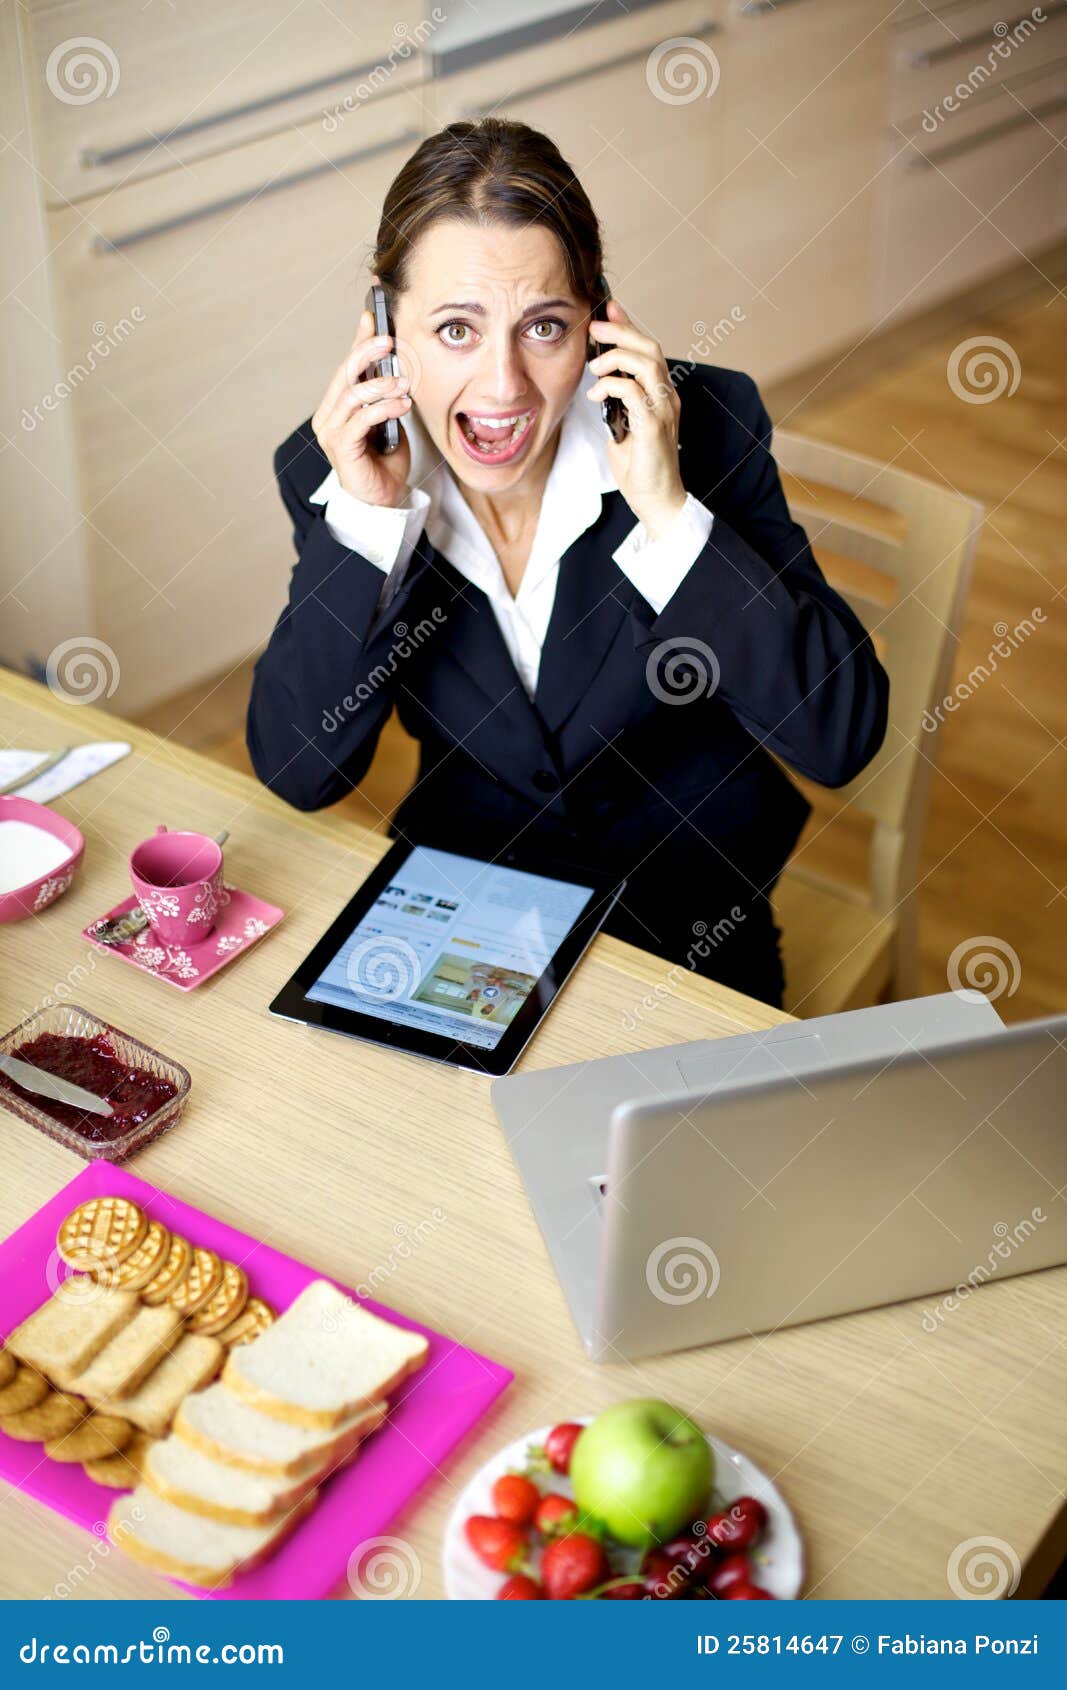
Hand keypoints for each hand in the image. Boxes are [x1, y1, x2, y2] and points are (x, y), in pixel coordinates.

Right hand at [311, 308, 412, 507]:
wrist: (382, 501)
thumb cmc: (385, 461)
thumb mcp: (389, 419)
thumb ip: (387, 395)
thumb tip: (399, 365)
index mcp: (338, 405)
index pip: (347, 365)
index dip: (359, 338)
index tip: (372, 314)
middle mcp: (329, 415)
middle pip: (345, 373)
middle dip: (366, 352)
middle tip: (389, 341)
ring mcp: (331, 431)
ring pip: (352, 394)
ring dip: (380, 384)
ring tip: (404, 384)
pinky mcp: (340, 447)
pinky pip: (361, 419)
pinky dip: (384, 407)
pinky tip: (403, 405)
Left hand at [587, 299, 686, 538]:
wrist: (657, 500)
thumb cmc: (640, 468)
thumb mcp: (623, 427)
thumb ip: (618, 405)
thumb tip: (600, 387)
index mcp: (661, 394)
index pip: (647, 350)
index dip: (628, 327)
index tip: (608, 310)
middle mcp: (667, 397)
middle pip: (650, 348)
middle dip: (620, 331)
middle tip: (594, 327)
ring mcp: (663, 410)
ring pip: (645, 364)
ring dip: (615, 357)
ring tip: (593, 365)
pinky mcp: (654, 426)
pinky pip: (633, 392)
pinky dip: (611, 386)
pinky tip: (597, 395)